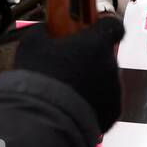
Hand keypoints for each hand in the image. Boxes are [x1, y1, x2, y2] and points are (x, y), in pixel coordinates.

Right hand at [14, 17, 125, 131]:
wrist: (42, 120)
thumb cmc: (38, 78)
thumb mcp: (31, 45)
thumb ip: (43, 31)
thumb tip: (45, 29)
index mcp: (96, 43)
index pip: (114, 26)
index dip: (103, 28)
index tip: (91, 33)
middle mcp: (111, 65)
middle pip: (105, 57)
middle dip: (89, 61)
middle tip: (66, 69)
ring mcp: (115, 90)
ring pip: (105, 82)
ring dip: (91, 84)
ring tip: (65, 94)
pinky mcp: (113, 113)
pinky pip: (105, 104)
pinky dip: (93, 106)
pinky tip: (73, 109)